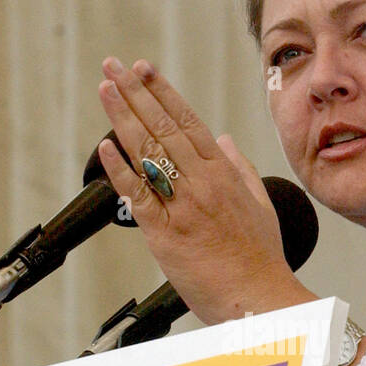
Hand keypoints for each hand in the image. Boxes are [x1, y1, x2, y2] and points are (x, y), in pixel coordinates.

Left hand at [96, 57, 316, 325]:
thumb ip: (240, 168)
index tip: (144, 69)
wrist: (257, 298)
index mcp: (224, 174)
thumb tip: (224, 140)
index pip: (188, 121)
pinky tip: (105, 146)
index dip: (163, 92)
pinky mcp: (165, 234)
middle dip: (135, 93)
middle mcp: (202, 183)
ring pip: (148, 153)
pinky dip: (120, 169)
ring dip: (123, 118)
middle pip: (163, 128)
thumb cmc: (260, 258)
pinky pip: (138, 195)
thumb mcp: (260, 204)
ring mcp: (183, 207)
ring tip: (105, 89)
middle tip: (114, 66)